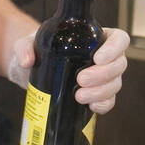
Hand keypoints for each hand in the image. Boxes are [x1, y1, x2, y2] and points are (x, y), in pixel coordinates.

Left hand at [10, 26, 129, 113]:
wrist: (35, 71)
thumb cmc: (39, 50)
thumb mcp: (29, 43)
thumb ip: (24, 47)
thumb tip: (27, 61)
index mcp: (96, 38)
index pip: (119, 39)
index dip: (114, 48)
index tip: (97, 58)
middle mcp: (106, 57)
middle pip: (120, 64)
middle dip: (103, 74)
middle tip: (80, 79)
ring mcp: (104, 78)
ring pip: (115, 84)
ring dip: (101, 92)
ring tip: (78, 95)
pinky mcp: (98, 95)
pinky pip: (109, 101)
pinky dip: (103, 105)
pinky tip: (91, 107)